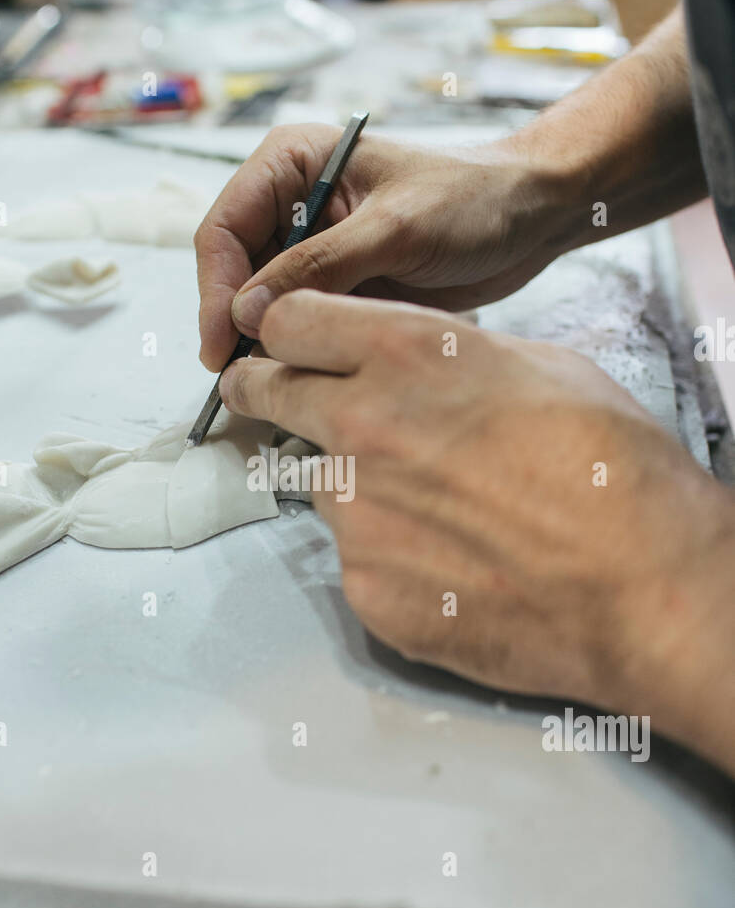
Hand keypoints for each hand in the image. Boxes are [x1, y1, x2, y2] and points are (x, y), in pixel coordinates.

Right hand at [194, 124, 566, 369]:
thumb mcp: (395, 227)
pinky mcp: (338, 283)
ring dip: (260, 340)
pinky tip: (296, 375)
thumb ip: (320, 265)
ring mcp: (313, 246)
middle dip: (232, 322)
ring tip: (264, 384)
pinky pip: (298, 321)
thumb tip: (250, 310)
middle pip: (234, 271)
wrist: (530, 216)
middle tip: (237, 377)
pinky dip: (292, 348)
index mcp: (292, 162)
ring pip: (261, 302)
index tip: (222, 341)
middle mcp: (292, 202)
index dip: (216, 289)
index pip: (225, 228)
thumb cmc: (472, 198)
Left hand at [220, 290, 734, 772]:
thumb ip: (453, 356)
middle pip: (270, 392)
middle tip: (267, 397)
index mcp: (407, 355)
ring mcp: (354, 513)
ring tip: (440, 510)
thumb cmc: (613, 473)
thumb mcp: (542, 367)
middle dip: (266, 390)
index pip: (289, 320)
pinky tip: (451, 562)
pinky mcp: (361, 585)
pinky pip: (355, 556)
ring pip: (321, 482)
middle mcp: (360, 427)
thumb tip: (421, 364)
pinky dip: (388, 555)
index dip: (287, 329)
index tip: (283, 342)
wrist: (641, 587)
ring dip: (355, 486)